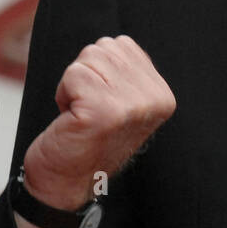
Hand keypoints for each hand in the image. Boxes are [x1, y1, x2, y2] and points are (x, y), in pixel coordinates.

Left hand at [18, 36, 174, 227]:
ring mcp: (131, 106)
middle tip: (88, 111)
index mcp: (162, 95)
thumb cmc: (86, 138)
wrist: (64, 183)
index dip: (100, 70)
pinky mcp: (103, 112)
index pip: (122, 44)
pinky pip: (73, 74)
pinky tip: (72, 121)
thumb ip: (125, 72)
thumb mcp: (121, 102)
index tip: (101, 105)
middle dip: (86, 75)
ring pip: (88, 58)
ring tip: (81, 115)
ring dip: (73, 86)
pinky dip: (63, 95)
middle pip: (104, 47)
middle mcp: (153, 100)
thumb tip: (114, 43)